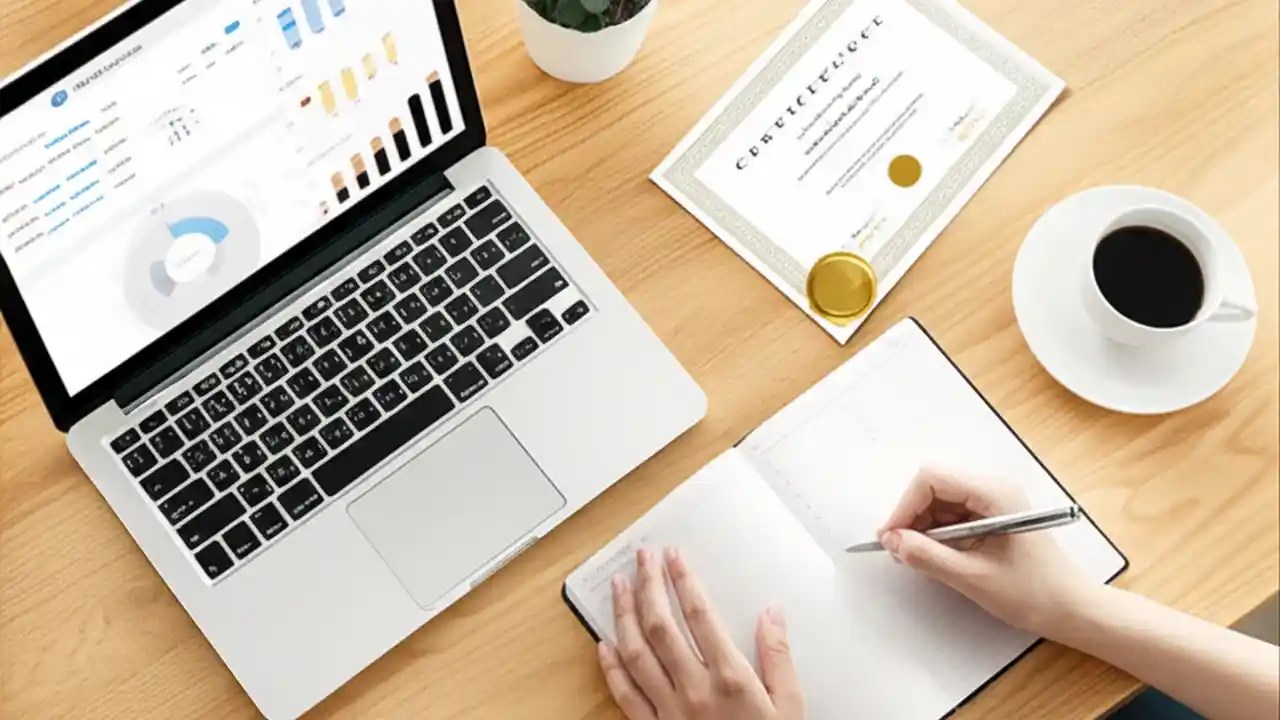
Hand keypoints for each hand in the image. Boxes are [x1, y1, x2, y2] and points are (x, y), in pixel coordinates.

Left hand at [596, 547, 804, 719]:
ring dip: (623, 615)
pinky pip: (624, 695)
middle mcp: (695, 691)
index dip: (683, 580)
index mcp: (731, 679)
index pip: (700, 615)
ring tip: (618, 586)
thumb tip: (771, 613)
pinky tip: (603, 643)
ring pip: (636, 653)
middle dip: (649, 585)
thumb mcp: (791, 707)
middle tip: (642, 558)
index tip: (673, 556)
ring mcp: (669, 712)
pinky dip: (610, 666)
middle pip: (662, 625)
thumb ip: (778, 657)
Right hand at [877, 466, 1097, 637]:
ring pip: (942, 500)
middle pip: (936, 486)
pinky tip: (937, 555)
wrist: (1070, 608)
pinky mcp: (993, 515)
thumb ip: (928, 556)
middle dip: (913, 516)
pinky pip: (954, 514)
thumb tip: (893, 541)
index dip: (906, 505)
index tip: (892, 536)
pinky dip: (939, 533)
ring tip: (919, 556)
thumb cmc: (1033, 593)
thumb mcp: (972, 577)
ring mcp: (995, 501)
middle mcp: (995, 489)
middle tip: (900, 549)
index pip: (933, 479)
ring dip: (925, 526)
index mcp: (995, 494)